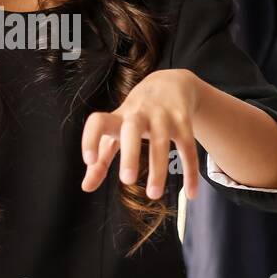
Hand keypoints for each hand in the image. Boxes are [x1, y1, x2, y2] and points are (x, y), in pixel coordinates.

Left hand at [80, 68, 202, 200]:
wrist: (170, 82)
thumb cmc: (136, 114)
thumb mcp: (116, 130)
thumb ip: (100, 159)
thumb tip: (86, 187)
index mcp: (118, 117)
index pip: (98, 122)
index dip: (91, 138)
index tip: (88, 160)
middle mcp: (139, 113)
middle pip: (132, 129)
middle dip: (130, 153)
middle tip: (127, 180)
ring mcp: (163, 115)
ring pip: (161, 141)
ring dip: (159, 168)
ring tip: (154, 195)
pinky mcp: (184, 121)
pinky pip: (188, 147)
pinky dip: (190, 171)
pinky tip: (190, 194)